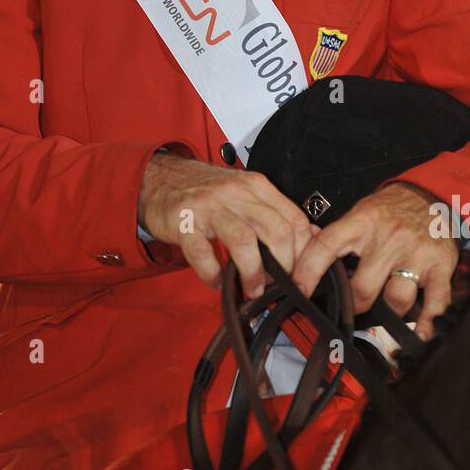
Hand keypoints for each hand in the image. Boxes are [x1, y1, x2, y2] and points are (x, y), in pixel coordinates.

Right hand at [138, 152, 318, 298]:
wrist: (159, 179)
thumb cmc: (206, 193)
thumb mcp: (244, 194)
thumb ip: (273, 213)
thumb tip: (310, 238)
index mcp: (256, 186)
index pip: (296, 219)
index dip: (303, 253)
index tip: (299, 274)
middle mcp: (236, 193)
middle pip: (276, 231)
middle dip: (282, 267)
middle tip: (276, 286)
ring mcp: (209, 207)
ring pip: (244, 241)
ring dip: (253, 274)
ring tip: (252, 290)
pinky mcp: (184, 224)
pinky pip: (204, 255)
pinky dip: (214, 275)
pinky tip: (218, 281)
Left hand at [290, 181, 458, 341]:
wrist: (432, 195)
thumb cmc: (392, 209)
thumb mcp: (361, 212)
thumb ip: (338, 237)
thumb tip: (302, 258)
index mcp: (362, 222)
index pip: (326, 246)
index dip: (307, 271)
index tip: (298, 291)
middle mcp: (388, 238)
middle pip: (363, 288)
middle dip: (354, 306)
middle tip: (353, 309)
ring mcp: (415, 253)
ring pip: (396, 299)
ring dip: (389, 314)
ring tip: (386, 313)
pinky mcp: (440, 266)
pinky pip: (436, 300)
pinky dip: (429, 321)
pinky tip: (422, 332)